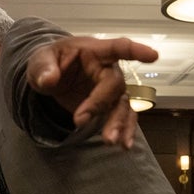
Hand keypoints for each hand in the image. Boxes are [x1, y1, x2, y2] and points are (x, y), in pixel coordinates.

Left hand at [26, 36, 158, 147]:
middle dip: (100, 104)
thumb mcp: (40, 59)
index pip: (118, 47)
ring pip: (122, 105)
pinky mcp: (109, 105)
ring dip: (118, 123)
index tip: (153, 56)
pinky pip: (122, 117)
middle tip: (79, 121)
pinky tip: (124, 145)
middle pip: (115, 85)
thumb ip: (44, 68)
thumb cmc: (50, 62)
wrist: (50, 76)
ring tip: (111, 142)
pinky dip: (124, 131)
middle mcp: (108, 69)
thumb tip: (49, 80)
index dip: (136, 50)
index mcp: (94, 51)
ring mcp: (111, 89)